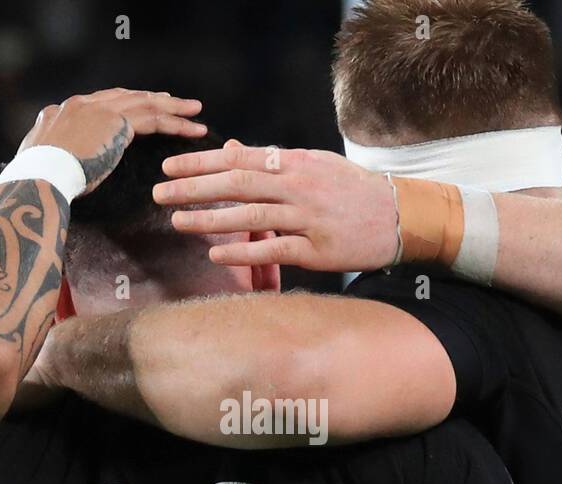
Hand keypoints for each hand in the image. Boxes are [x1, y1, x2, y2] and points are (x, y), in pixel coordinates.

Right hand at [20, 89, 206, 194]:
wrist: (40, 175)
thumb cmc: (36, 177)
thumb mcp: (40, 156)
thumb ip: (52, 147)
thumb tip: (53, 154)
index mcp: (64, 110)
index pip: (103, 100)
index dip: (126, 102)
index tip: (142, 104)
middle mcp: (83, 103)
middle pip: (127, 96)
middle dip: (153, 99)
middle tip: (176, 101)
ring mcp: (100, 110)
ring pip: (145, 104)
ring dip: (173, 108)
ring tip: (195, 111)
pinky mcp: (116, 123)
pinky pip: (154, 119)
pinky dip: (176, 123)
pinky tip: (193, 128)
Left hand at [153, 141, 398, 271]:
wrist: (401, 217)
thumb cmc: (353, 191)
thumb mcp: (314, 165)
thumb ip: (272, 160)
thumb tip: (233, 150)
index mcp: (295, 163)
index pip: (239, 159)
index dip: (201, 163)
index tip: (169, 167)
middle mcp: (299, 187)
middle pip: (237, 184)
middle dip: (194, 188)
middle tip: (160, 192)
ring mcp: (308, 219)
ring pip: (251, 216)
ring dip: (211, 219)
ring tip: (179, 221)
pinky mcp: (317, 250)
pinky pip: (274, 250)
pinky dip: (243, 252)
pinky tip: (216, 254)